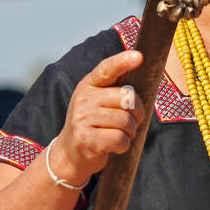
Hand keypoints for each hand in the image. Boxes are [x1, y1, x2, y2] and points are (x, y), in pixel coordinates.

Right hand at [54, 49, 146, 184]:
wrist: (70, 153)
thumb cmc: (94, 124)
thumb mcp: (99, 101)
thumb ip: (116, 87)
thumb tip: (138, 65)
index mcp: (89, 84)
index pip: (107, 69)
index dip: (123, 62)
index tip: (139, 56)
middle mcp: (83, 98)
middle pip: (127, 98)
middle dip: (137, 113)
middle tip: (132, 122)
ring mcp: (82, 119)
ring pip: (126, 121)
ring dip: (131, 132)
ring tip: (122, 135)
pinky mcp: (85, 139)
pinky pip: (119, 139)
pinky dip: (124, 145)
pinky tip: (115, 146)